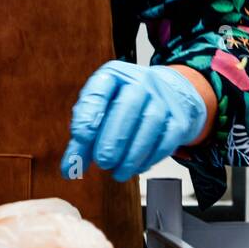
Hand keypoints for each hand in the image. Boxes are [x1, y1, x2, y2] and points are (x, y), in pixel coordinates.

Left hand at [60, 62, 207, 181]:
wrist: (169, 96)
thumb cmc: (125, 105)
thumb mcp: (99, 114)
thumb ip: (82, 140)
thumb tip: (70, 168)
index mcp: (113, 76)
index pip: (99, 90)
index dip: (89, 114)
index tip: (80, 137)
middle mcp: (139, 82)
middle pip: (128, 105)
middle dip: (113, 138)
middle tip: (102, 162)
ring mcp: (162, 98)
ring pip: (150, 123)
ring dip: (133, 153)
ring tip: (118, 172)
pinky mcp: (178, 118)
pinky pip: (167, 138)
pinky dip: (150, 157)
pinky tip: (137, 167)